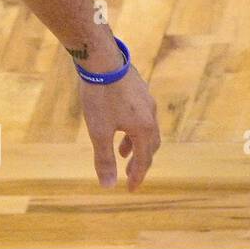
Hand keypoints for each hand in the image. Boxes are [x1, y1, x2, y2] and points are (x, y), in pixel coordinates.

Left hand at [80, 66, 160, 190]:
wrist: (101, 59)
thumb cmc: (100, 96)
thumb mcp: (99, 131)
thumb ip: (104, 158)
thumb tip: (108, 186)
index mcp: (144, 128)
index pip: (144, 160)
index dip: (137, 176)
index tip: (130, 188)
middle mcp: (151, 115)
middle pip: (150, 145)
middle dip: (140, 161)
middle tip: (130, 173)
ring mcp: (146, 100)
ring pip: (145, 129)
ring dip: (135, 144)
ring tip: (122, 153)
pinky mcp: (138, 89)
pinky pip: (140, 115)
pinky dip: (132, 128)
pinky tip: (119, 123)